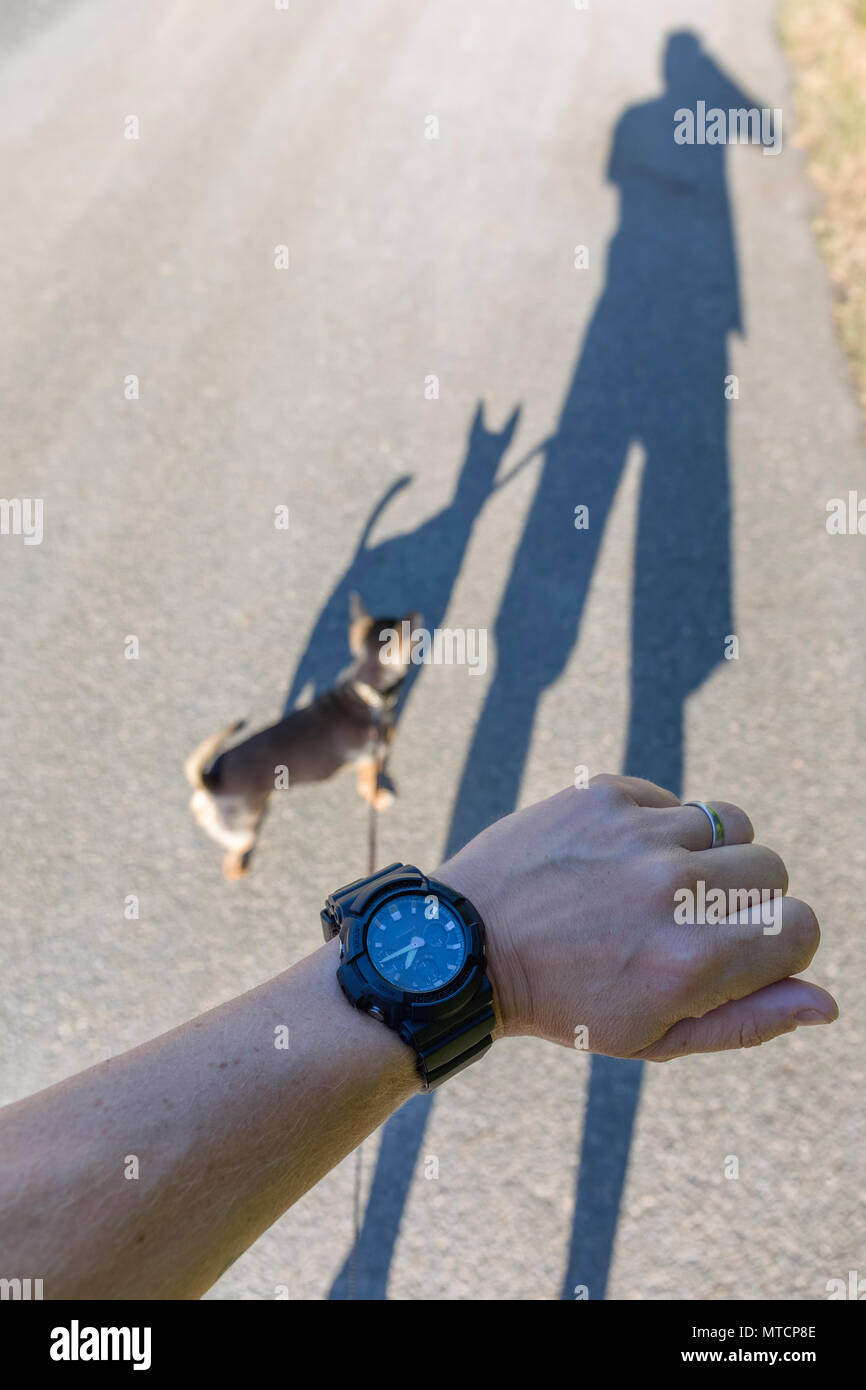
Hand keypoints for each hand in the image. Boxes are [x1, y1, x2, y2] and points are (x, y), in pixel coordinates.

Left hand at [438, 775, 837, 1059]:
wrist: (467, 946)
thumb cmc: (566, 1002)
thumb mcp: (653, 1039)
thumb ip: (747, 1021)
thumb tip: (824, 1002)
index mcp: (692, 960)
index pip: (799, 927)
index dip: (777, 943)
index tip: (738, 950)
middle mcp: (672, 889)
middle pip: (771, 868)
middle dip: (743, 897)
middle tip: (685, 920)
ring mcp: (637, 834)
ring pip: (730, 823)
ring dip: (706, 855)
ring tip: (653, 885)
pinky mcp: (604, 795)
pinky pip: (673, 800)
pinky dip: (658, 827)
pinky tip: (615, 860)